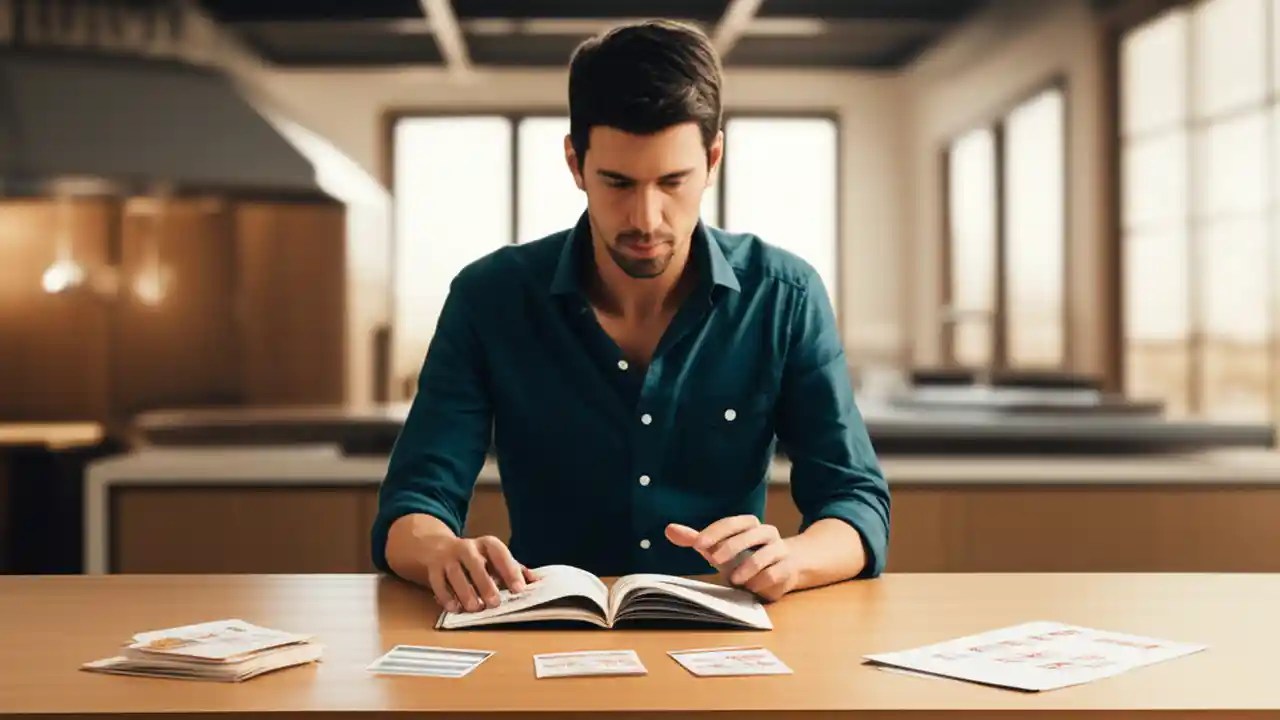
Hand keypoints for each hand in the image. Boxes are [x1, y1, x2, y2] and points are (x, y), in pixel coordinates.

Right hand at [420, 534, 537, 613]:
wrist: (438, 548)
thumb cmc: (475, 558)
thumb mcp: (494, 559)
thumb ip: (514, 569)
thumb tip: (536, 581)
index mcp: (487, 544)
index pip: (500, 554)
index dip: (510, 571)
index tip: (519, 588)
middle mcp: (467, 548)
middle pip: (475, 564)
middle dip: (485, 584)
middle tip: (495, 602)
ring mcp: (448, 558)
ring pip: (455, 574)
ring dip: (466, 592)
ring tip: (475, 607)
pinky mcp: (433, 569)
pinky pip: (438, 583)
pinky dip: (446, 596)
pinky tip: (455, 607)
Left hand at [665, 516, 798, 601]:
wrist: (785, 568)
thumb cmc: (746, 557)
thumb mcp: (720, 548)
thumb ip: (698, 540)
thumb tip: (669, 529)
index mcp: (749, 524)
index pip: (732, 523)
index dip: (715, 532)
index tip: (699, 545)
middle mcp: (767, 533)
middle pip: (750, 534)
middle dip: (731, 546)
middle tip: (714, 560)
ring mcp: (780, 550)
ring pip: (764, 555)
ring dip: (746, 568)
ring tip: (734, 580)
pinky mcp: (788, 569)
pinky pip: (774, 574)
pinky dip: (760, 582)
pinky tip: (751, 587)